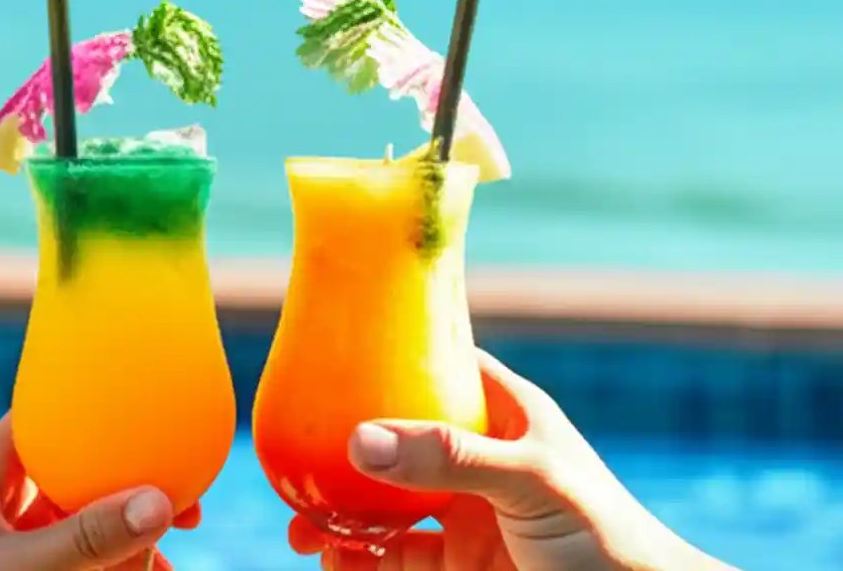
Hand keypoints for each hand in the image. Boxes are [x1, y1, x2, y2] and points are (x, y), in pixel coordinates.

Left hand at [0, 413, 199, 570]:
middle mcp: (2, 503)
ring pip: (83, 522)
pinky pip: (77, 561)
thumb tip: (160, 503)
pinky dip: (111, 567)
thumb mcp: (14, 568)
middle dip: (129, 486)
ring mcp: (11, 542)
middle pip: (78, 471)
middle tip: (183, 506)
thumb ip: (83, 539)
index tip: (155, 422)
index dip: (96, 409)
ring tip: (164, 562)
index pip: (45, 417)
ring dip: (125, 538)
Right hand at [289, 350, 735, 570]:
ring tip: (305, 530)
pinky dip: (358, 559)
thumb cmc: (609, 537)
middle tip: (295, 469)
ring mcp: (464, 516)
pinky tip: (336, 560)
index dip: (390, 355)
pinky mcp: (456, 566)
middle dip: (343, 453)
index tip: (333, 354)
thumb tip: (360, 439)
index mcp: (504, 416)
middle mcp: (477, 461)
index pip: (440, 366)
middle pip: (395, 441)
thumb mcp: (532, 481)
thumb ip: (451, 459)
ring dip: (342, 514)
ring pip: (384, 505)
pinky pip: (393, 558)